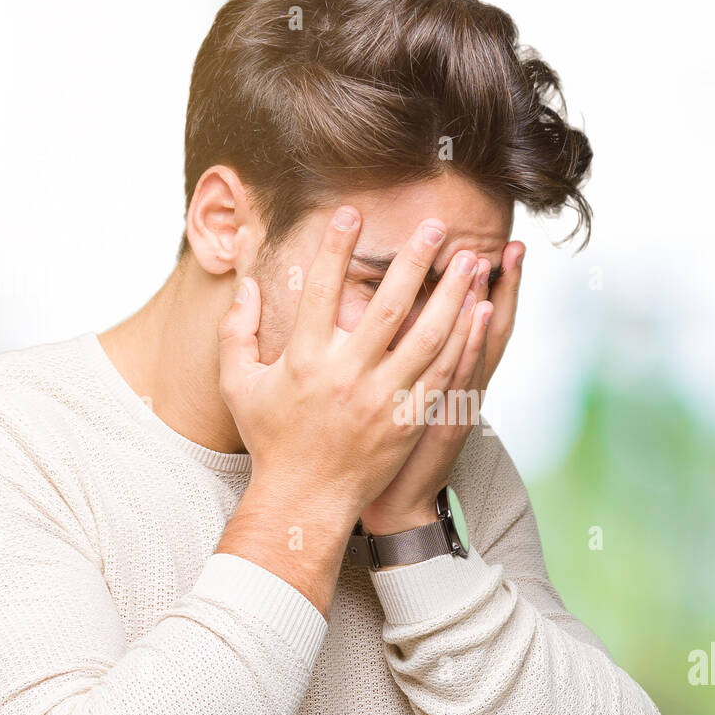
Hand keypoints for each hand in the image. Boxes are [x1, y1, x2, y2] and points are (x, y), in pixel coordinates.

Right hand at [214, 206, 478, 611]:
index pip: (320, 291)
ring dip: (451, 295)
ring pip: (427, 338)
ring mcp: (382, 401)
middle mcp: (346, 377)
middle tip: (435, 226)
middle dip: (414, 262)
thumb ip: (236, 333)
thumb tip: (247, 285)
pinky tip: (478, 312)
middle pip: (387, 307)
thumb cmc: (272, 441)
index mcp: (303, 361)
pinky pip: (443, 375)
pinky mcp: (409, 422)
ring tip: (470, 260)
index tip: (351, 212)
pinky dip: (463, 341)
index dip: (336, 249)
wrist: (305, 501)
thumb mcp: (239, 386)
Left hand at [361, 240, 523, 535]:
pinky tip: (479, 313)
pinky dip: (471, 343)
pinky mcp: (442, 421)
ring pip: (477, 348)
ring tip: (492, 264)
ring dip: (486, 303)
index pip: (478, 323)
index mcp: (453, 377)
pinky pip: (460, 376)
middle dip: (504, 287)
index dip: (496, 288)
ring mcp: (456, 405)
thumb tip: (397, 310)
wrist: (392, 503)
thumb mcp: (406, 396)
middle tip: (513, 245)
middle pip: (491, 329)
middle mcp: (463, 387)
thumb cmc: (387, 447)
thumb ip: (406, 355)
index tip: (505, 248)